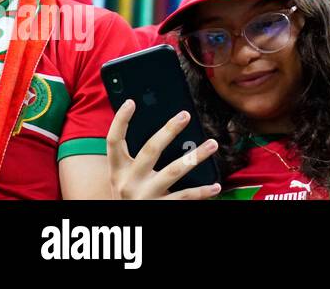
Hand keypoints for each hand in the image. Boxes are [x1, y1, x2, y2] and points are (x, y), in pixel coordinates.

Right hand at [106, 99, 220, 199]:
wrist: (126, 228)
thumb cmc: (131, 193)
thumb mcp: (126, 177)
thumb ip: (138, 156)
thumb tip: (166, 126)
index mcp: (118, 171)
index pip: (113, 142)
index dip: (120, 122)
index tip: (131, 101)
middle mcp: (128, 182)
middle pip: (149, 151)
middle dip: (168, 131)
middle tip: (185, 115)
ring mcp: (144, 196)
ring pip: (173, 171)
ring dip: (195, 157)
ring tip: (212, 144)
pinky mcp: (159, 209)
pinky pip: (184, 197)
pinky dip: (201, 192)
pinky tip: (215, 186)